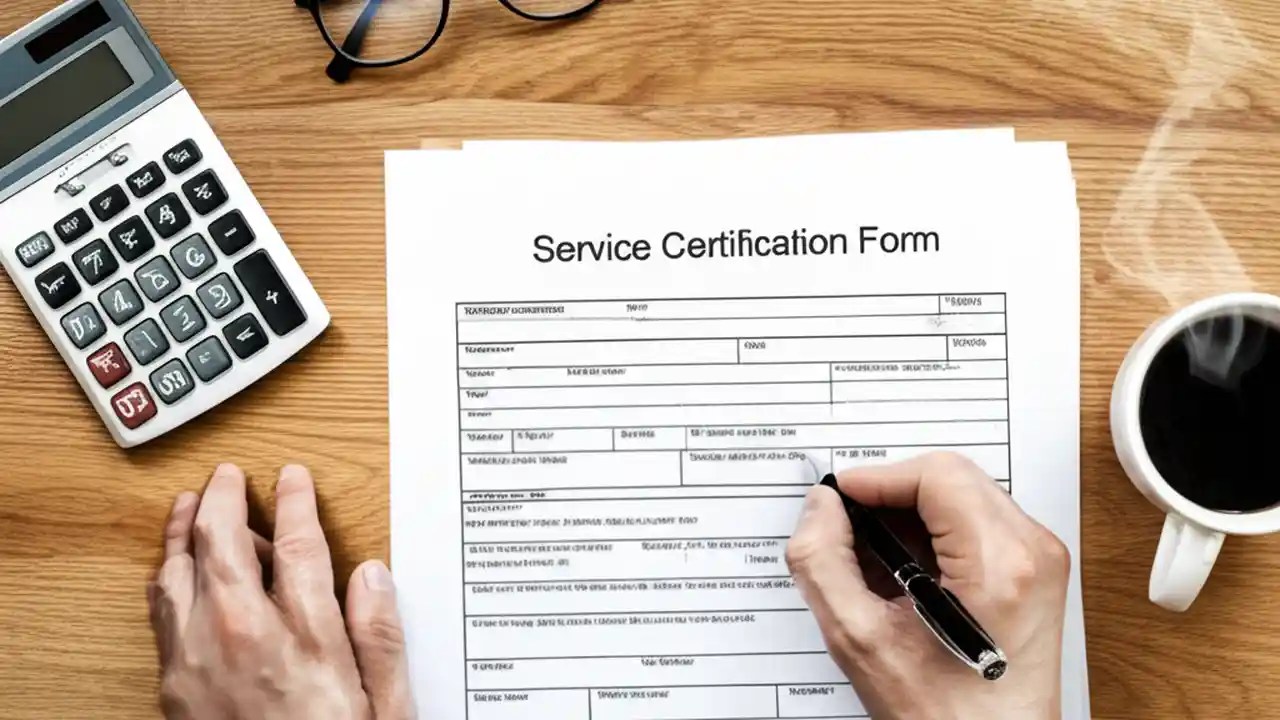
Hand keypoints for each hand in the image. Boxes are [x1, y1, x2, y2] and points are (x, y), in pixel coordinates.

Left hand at [147, 463, 414, 719]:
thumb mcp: (386, 709)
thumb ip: (380, 638)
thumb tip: (373, 576)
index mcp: (304, 639)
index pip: (296, 546)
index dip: (295, 502)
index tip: (293, 478)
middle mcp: (243, 638)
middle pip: (223, 543)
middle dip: (225, 499)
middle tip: (230, 476)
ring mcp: (198, 660)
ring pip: (179, 571)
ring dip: (184, 530)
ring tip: (190, 505)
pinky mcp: (173, 686)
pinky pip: (161, 610)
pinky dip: (167, 574)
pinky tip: (174, 568)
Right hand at [786, 453, 1069, 719]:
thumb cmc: (945, 717)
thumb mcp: (861, 640)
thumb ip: (824, 562)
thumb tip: (821, 508)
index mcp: (999, 563)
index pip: (935, 475)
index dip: (878, 478)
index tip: (840, 497)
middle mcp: (1032, 552)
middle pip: (951, 478)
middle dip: (892, 494)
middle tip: (849, 525)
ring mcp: (1040, 560)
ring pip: (964, 495)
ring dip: (911, 514)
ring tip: (873, 556)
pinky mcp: (1036, 571)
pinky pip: (979, 521)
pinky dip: (934, 532)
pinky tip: (904, 570)